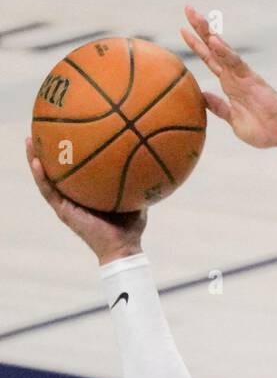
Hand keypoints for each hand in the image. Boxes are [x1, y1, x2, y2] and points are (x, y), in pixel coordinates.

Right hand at [26, 137, 145, 264]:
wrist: (123, 248)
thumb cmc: (131, 227)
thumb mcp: (136, 197)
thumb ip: (138, 179)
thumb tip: (147, 158)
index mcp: (87, 192)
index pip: (75, 168)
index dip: (68, 152)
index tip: (65, 131)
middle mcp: (74, 196)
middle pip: (57, 169)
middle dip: (48, 150)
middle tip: (41, 129)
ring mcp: (66, 204)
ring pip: (46, 178)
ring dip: (35, 159)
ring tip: (29, 141)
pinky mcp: (63, 212)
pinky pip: (48, 191)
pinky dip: (41, 177)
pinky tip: (36, 161)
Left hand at [180, 5, 276, 148]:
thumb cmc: (264, 132)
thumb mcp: (234, 121)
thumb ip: (220, 108)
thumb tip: (202, 95)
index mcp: (230, 85)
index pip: (210, 60)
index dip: (197, 46)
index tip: (182, 30)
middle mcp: (235, 76)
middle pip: (214, 48)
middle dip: (201, 29)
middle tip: (188, 9)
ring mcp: (244, 77)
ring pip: (223, 50)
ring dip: (208, 33)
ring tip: (195, 16)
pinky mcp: (253, 80)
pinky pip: (236, 63)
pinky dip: (224, 52)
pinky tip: (213, 40)